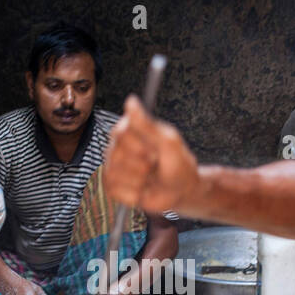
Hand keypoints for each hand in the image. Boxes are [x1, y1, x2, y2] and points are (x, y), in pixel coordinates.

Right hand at [103, 95, 198, 213]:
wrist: (181, 191)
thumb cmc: (178, 163)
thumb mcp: (167, 141)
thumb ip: (146, 124)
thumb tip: (131, 101)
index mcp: (129, 130)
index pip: (121, 133)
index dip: (142, 146)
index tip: (156, 150)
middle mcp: (117, 146)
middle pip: (117, 155)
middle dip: (142, 164)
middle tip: (154, 164)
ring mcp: (113, 167)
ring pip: (116, 174)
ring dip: (139, 180)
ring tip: (149, 177)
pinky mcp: (113, 187)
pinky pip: (115, 191)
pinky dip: (134, 194)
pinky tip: (143, 190)